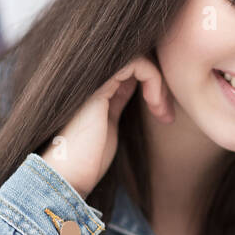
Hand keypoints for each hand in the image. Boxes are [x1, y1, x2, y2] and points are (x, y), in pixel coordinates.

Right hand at [38, 57, 172, 198]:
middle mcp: (91, 76)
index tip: (163, 114)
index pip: (131, 65)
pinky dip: (153, 79)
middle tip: (166, 114)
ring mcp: (93, 77)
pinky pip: (136, 64)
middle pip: (136, 58)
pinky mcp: (99, 83)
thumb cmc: (88, 158)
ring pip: (139, 58)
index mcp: (93, 83)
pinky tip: (153, 103)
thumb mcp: (110, 121)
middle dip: (160, 83)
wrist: (68, 176)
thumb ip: (119, 97)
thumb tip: (137, 82)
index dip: (153, 83)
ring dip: (159, 83)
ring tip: (162, 111)